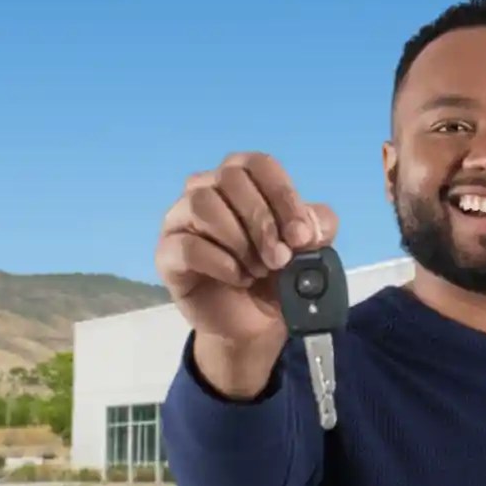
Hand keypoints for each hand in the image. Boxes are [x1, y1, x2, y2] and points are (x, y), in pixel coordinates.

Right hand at [155, 151, 338, 395]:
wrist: (255, 322)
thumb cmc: (279, 274)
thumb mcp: (312, 247)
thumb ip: (318, 225)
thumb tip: (307, 227)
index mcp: (243, 179)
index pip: (258, 164)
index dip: (283, 195)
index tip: (301, 235)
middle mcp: (206, 189)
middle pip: (230, 179)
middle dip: (263, 222)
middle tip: (280, 259)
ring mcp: (180, 219)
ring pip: (203, 204)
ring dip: (239, 240)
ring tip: (257, 269)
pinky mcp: (166, 253)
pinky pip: (187, 246)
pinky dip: (221, 264)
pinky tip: (238, 278)